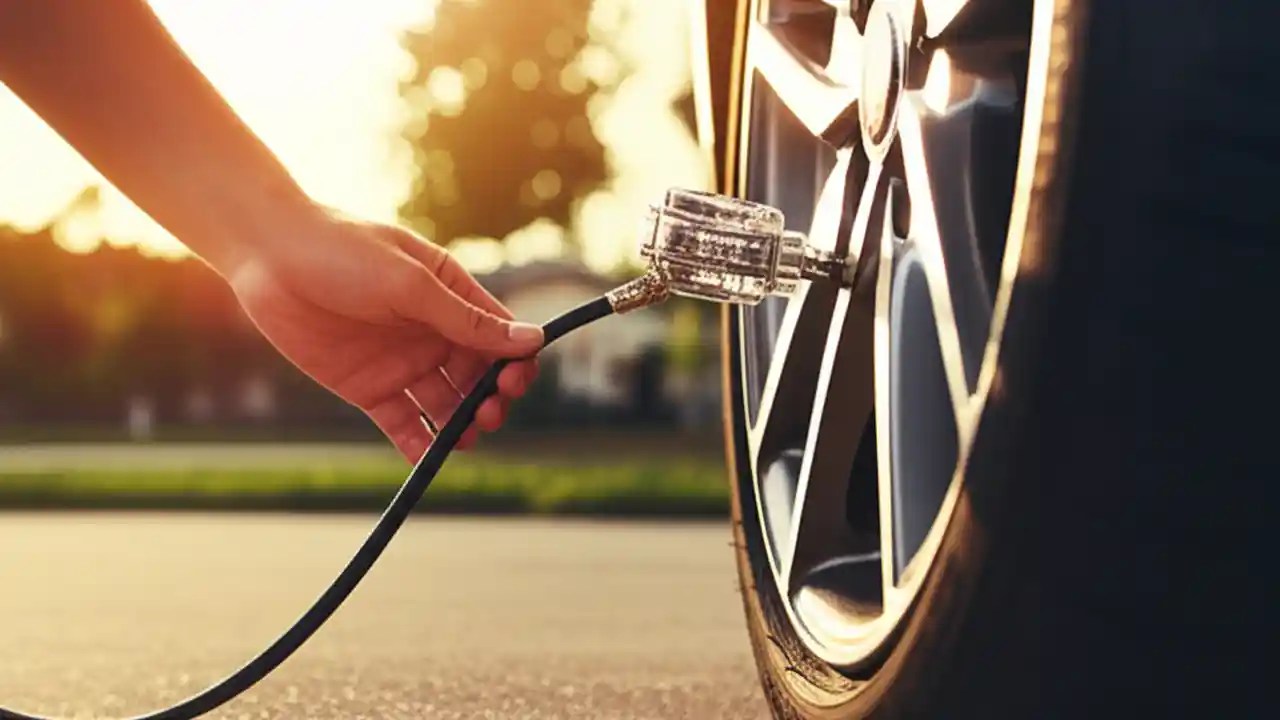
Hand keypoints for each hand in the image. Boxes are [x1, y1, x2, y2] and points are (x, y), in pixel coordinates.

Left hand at [226, 209, 541, 461]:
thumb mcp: (411, 284)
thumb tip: (531, 340)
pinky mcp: (368, 388)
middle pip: (479, 378)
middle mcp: (432, 332)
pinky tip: (428, 458)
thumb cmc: (343, 250)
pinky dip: (419, 444)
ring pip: (446, 405)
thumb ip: (467, 320)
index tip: (514, 381)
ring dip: (461, 425)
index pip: (500, 337)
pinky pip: (403, 423)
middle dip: (491, 400)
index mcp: (451, 296)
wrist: (267, 255)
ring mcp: (401, 362)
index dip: (515, 363)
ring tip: (463, 437)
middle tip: (488, 415)